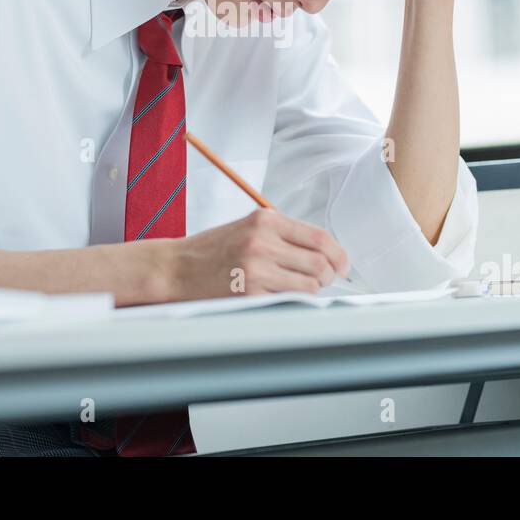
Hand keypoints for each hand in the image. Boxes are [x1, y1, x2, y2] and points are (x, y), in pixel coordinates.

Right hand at [167, 208, 350, 300]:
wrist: (176, 267)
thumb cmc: (211, 250)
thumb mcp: (248, 227)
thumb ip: (282, 235)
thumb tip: (323, 252)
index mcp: (265, 220)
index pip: (319, 237)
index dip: (339, 254)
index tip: (343, 264)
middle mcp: (263, 241)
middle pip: (320, 262)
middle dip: (330, 275)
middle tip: (327, 279)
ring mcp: (257, 268)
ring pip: (310, 284)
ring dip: (314, 289)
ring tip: (303, 288)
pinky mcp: (250, 292)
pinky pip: (290, 299)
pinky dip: (296, 299)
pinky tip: (286, 295)